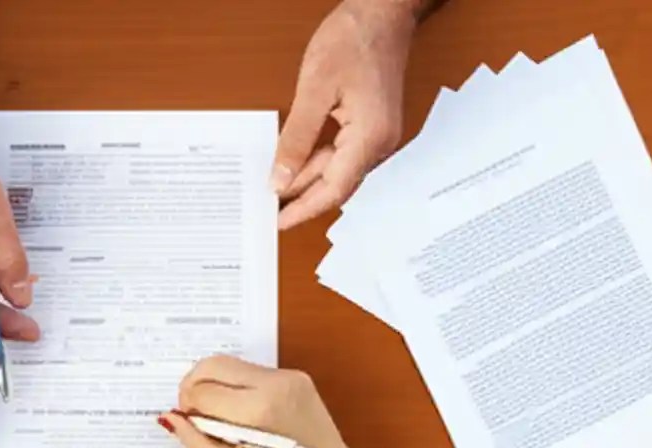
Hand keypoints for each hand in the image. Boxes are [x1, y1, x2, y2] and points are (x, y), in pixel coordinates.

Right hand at [161, 356, 360, 447]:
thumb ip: (196, 438)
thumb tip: (170, 418)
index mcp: (256, 410)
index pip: (202, 390)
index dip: (187, 404)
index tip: (188, 418)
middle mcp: (274, 385)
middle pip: (215, 364)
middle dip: (195, 382)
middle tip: (193, 407)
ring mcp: (288, 377)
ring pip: (234, 365)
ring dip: (218, 383)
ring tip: (220, 415)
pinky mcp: (297, 377)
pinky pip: (255, 372)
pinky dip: (240, 386)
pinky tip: (244, 412)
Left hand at [273, 0, 416, 229]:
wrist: (383, 11)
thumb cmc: (354, 39)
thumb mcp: (314, 90)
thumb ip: (296, 138)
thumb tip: (280, 178)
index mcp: (370, 137)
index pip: (334, 189)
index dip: (304, 209)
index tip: (278, 222)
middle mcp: (380, 143)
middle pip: (336, 184)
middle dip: (302, 199)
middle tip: (268, 211)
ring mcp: (377, 134)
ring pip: (337, 170)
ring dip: (307, 180)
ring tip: (274, 189)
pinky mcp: (371, 125)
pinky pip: (342, 153)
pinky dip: (315, 161)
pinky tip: (293, 163)